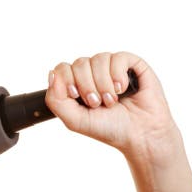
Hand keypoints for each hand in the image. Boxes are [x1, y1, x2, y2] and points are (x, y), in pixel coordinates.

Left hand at [44, 51, 181, 157]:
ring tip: (111, 101)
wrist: (139, 134)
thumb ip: (56, 100)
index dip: (67, 80)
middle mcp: (93, 73)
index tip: (76, 96)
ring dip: (103, 84)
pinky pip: (117, 57)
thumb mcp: (74, 120)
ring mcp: (112, 67)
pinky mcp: (131, 64)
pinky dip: (118, 75)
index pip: (62, 68)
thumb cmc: (109, 128)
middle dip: (87, 86)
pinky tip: (123, 89)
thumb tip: (51, 74)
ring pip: (98, 59)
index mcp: (78, 85)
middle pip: (79, 63)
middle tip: (97, 103)